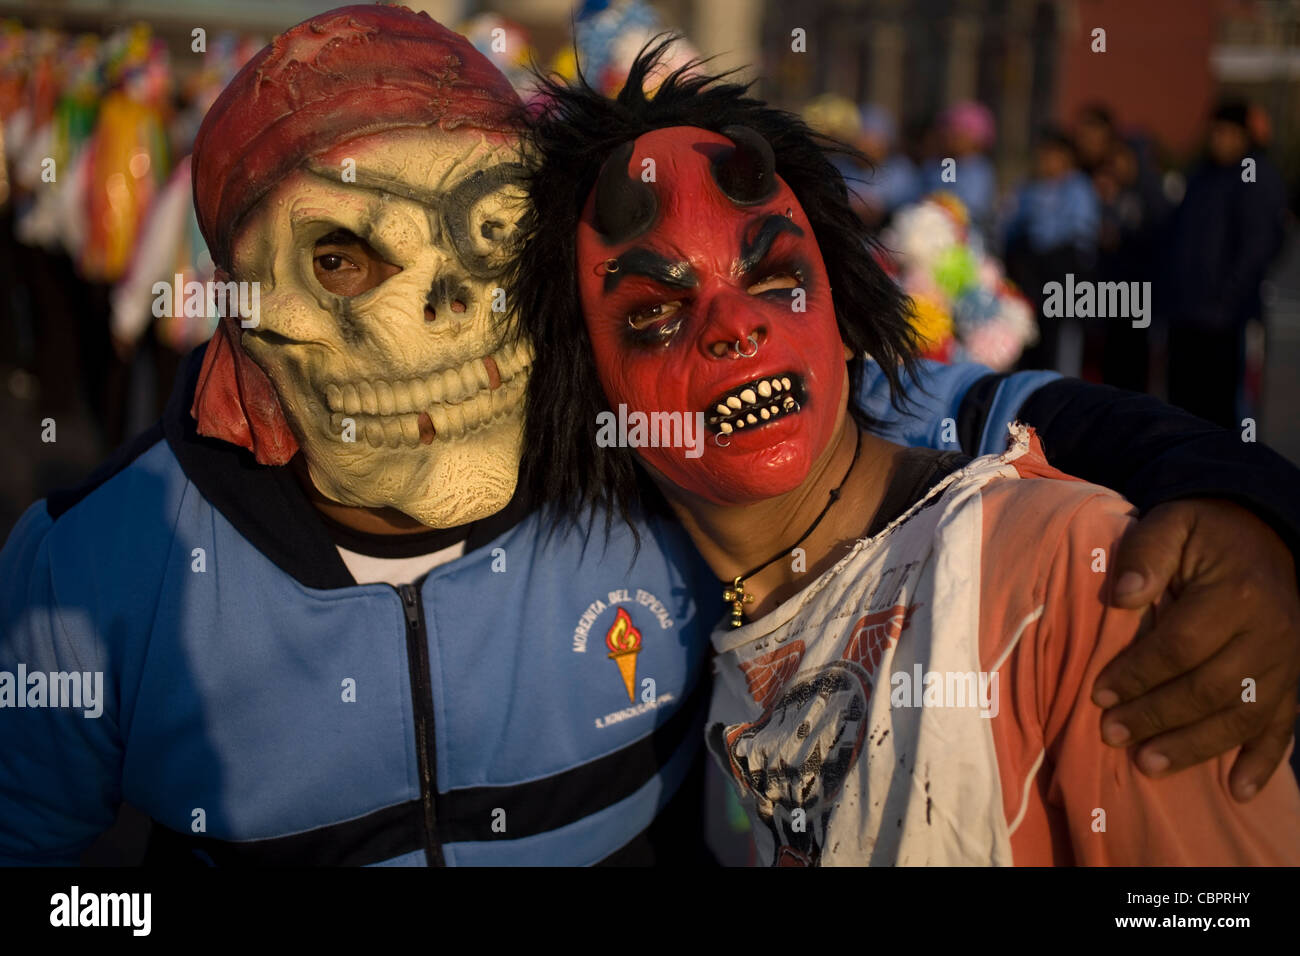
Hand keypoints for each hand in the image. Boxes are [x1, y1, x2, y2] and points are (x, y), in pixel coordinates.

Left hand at [1091, 498, 1299, 800]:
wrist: (1267, 532)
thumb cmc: (1206, 532)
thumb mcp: (1173, 523)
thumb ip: (1146, 553)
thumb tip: (1121, 597)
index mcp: (1236, 594)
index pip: (1180, 646)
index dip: (1137, 673)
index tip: (1098, 693)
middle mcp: (1270, 633)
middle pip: (1210, 688)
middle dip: (1156, 716)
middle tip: (1111, 734)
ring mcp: (1288, 662)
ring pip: (1243, 716)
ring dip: (1195, 746)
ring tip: (1148, 764)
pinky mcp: (1295, 680)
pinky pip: (1283, 727)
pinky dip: (1263, 761)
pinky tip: (1240, 791)